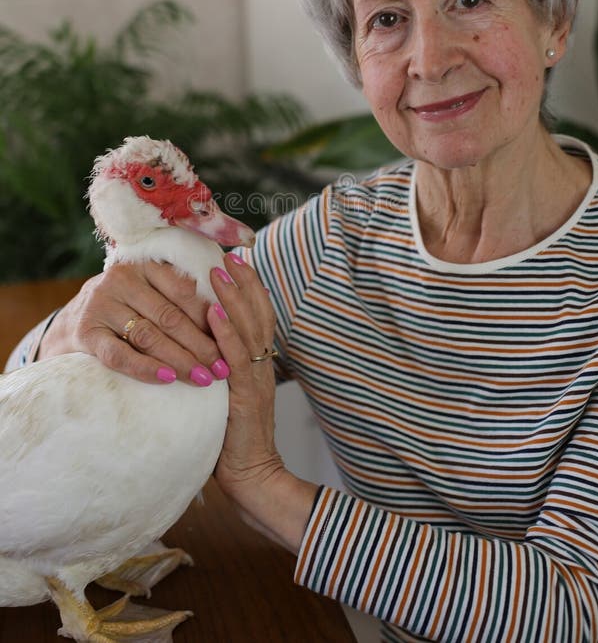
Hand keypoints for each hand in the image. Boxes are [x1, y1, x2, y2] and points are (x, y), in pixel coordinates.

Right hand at [40, 262, 225, 384]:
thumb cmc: (126, 309)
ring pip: (148, 336)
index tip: (231, 340)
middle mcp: (120, 280)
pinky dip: (145, 368)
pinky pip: (119, 355)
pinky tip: (168, 379)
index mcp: (144, 266)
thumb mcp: (150, 292)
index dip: (209, 318)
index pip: (183, 292)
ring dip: (179, 360)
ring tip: (203, 378)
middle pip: (169, 316)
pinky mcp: (85, 333)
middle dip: (200, 344)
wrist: (72, 324)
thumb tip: (228, 316)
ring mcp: (100, 305)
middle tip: (223, 367)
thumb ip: (180, 295)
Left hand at [208, 253, 281, 494]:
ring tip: (220, 271)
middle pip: (258, 314)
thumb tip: (201, 349)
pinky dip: (226, 332)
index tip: (238, 262)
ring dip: (233, 297)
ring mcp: (256, 379)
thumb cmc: (233, 439)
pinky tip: (213, 312)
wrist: (253, 477)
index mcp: (260, 364)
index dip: (251, 288)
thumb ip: (222, 370)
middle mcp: (262, 366)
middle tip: (230, 254)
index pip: (259, 317)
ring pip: (249, 329)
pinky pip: (236, 358)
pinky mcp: (245, 396)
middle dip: (245, 282)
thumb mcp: (229, 395)